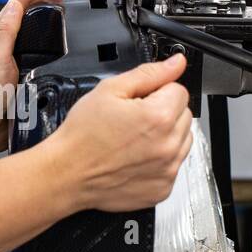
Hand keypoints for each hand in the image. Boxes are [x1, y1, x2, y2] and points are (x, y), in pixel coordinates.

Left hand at [0, 0, 62, 157]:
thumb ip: (6, 32)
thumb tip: (14, 5)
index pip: (19, 4)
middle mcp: (6, 48)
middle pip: (28, 13)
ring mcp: (15, 62)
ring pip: (34, 31)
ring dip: (46, 13)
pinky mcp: (24, 78)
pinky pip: (40, 52)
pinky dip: (50, 39)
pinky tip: (58, 40)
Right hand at [43, 54, 192, 213]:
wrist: (67, 173)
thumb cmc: (83, 135)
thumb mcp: (110, 90)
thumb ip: (149, 74)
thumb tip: (176, 62)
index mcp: (159, 117)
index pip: (179, 91)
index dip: (157, 91)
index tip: (139, 101)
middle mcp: (168, 146)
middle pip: (184, 115)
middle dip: (164, 112)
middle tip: (134, 120)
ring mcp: (168, 170)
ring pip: (183, 140)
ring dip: (166, 136)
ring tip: (135, 139)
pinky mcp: (163, 189)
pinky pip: (173, 166)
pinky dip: (160, 161)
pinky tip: (137, 158)